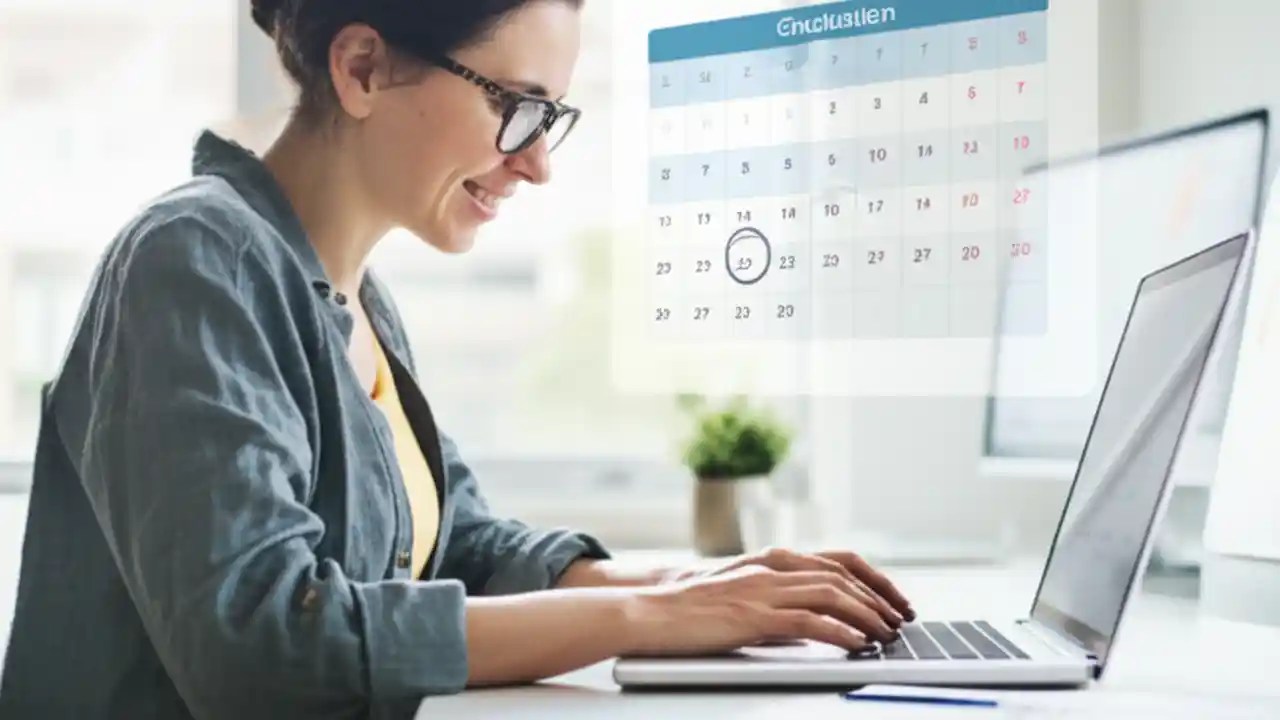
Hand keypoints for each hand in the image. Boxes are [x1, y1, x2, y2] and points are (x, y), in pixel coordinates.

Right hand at [624, 564, 893, 657]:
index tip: (895, 601)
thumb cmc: (693, 611)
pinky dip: (838, 632)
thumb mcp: (744, 598)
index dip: (873, 579)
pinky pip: (807, 620)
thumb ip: (779, 603)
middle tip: (900, 621)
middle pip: (842, 575)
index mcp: (772, 560)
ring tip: (885, 635)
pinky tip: (855, 645)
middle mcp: (772, 567)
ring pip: (830, 594)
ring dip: (865, 615)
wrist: (650, 611)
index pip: (838, 560)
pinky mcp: (752, 615)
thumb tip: (817, 625)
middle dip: (878, 598)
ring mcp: (762, 589)